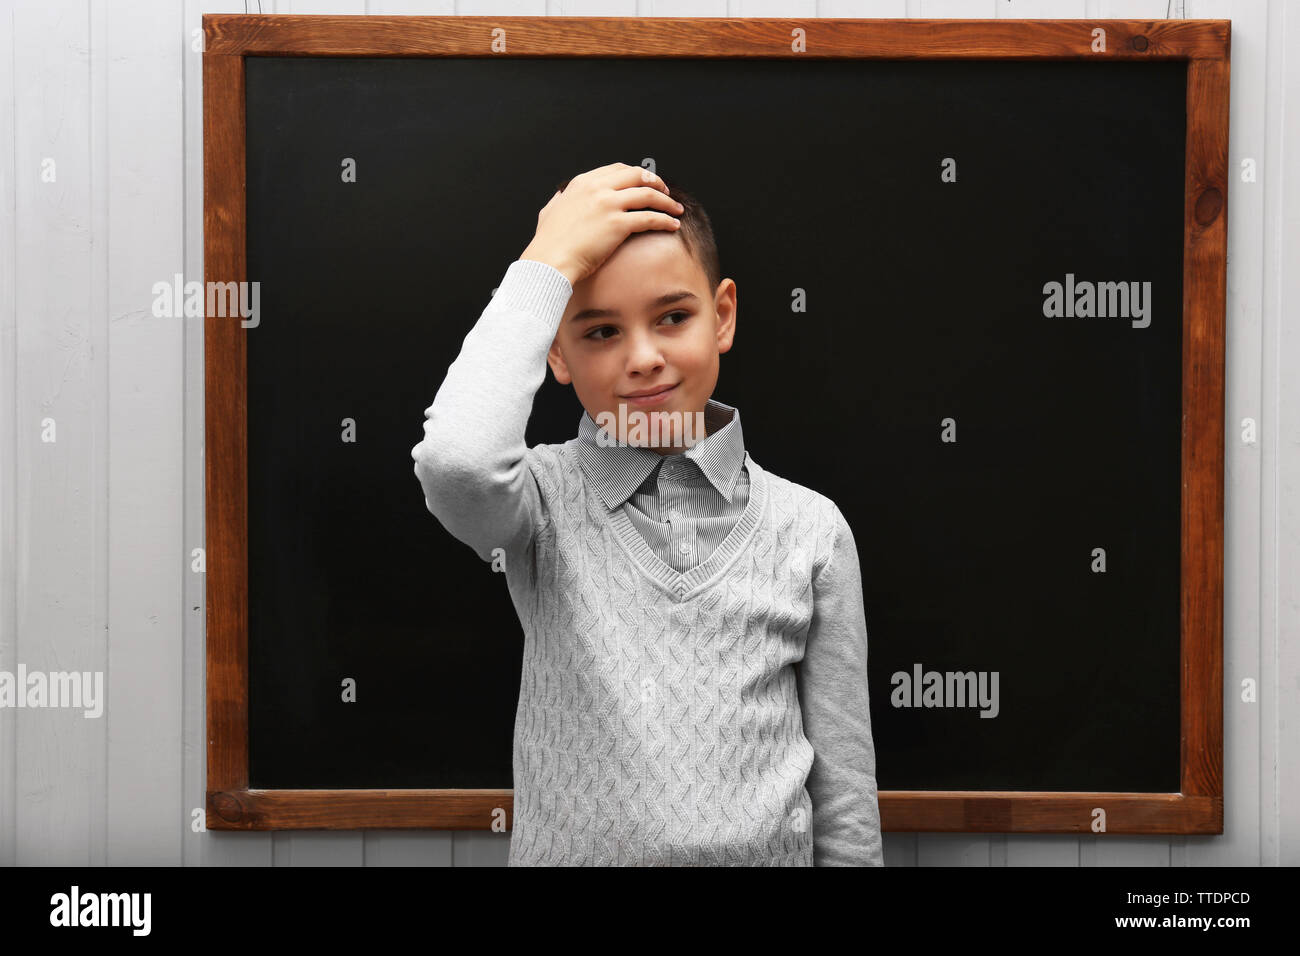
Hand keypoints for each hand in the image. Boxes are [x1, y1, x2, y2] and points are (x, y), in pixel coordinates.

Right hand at [520, 163, 683, 285]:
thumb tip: (560, 197)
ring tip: (676, 208)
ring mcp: (608, 204)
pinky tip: (673, 225)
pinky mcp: (618, 224)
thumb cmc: (547, 244)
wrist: (549, 261)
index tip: (645, 182)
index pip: (617, 169)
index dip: (636, 174)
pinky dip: (665, 220)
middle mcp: (597, 188)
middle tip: (665, 191)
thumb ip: (559, 201)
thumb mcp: (549, 212)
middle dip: (655, 182)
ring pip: (648, 194)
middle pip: (637, 175)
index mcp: (582, 183)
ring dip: (666, 200)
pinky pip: (650, 217)